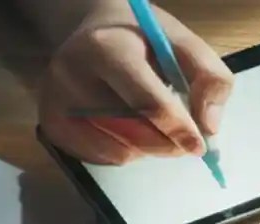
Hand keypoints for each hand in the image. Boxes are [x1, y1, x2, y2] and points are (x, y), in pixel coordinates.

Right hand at [38, 0, 233, 164]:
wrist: (91, 28)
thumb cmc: (141, 37)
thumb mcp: (181, 41)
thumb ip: (209, 76)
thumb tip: (209, 126)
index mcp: (107, 48)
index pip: (146, 101)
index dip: (178, 129)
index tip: (199, 146)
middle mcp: (72, 75)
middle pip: (132, 133)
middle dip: (167, 144)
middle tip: (185, 143)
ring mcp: (57, 102)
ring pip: (119, 151)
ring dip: (148, 149)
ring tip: (153, 126)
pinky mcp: (51, 125)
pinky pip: (101, 158)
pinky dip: (125, 152)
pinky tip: (128, 129)